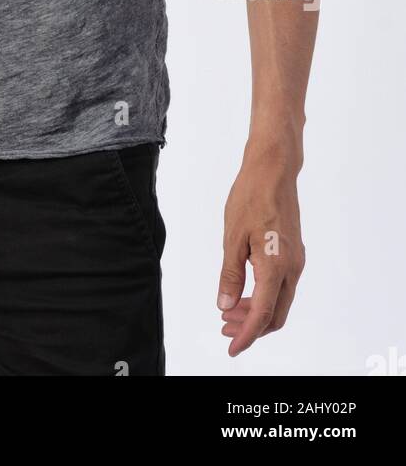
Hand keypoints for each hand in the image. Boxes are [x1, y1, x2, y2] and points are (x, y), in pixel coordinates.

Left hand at [217, 148, 305, 355]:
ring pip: (279, 301)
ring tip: (228, 309)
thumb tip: (226, 304)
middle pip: (275, 315)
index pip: (262, 314)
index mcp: (276, 266)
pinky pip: (281, 286)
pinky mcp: (293, 253)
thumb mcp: (232, 236)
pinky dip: (263, 296)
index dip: (246, 335)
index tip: (231, 348)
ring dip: (256, 311)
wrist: (274, 169)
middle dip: (250, 327)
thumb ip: (230, 274)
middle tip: (223, 327)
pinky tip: (244, 291)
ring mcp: (295, 261)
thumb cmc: (251, 196)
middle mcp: (292, 268)